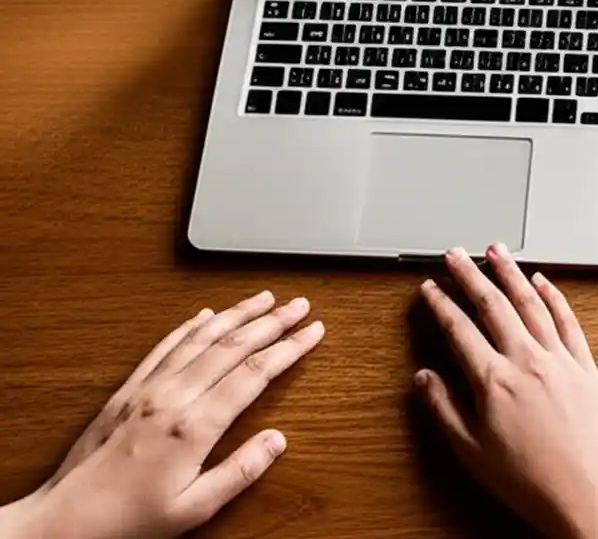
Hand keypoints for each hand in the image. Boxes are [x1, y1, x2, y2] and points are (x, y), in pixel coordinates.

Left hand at [0, 292, 323, 538]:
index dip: (289, 348)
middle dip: (271, 322)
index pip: (255, 373)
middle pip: (232, 346)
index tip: (313, 331)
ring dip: (236, 314)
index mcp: (193, 427)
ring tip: (263, 298)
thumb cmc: (130, 519)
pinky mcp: (128, 391)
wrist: (68, 519)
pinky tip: (204, 315)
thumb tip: (277, 440)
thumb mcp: (195, 508)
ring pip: (200, 339)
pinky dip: (188, 327)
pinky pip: (164, 347)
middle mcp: (171, 399)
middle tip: (299, 305)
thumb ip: (241, 471)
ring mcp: (147, 390)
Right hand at [415, 245, 597, 538]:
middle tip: (456, 254)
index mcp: (493, 381)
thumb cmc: (527, 478)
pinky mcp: (585, 367)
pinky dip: (554, 296)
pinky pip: (568, 321)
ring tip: (496, 251)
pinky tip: (542, 281)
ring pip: (531, 303)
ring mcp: (559, 360)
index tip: (429, 289)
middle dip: (471, 275)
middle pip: (493, 305)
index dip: (441, 305)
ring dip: (511, 273)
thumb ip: (444, 409)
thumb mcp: (470, 451)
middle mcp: (526, 361)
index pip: (459, 330)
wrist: (583, 493)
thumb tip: (424, 378)